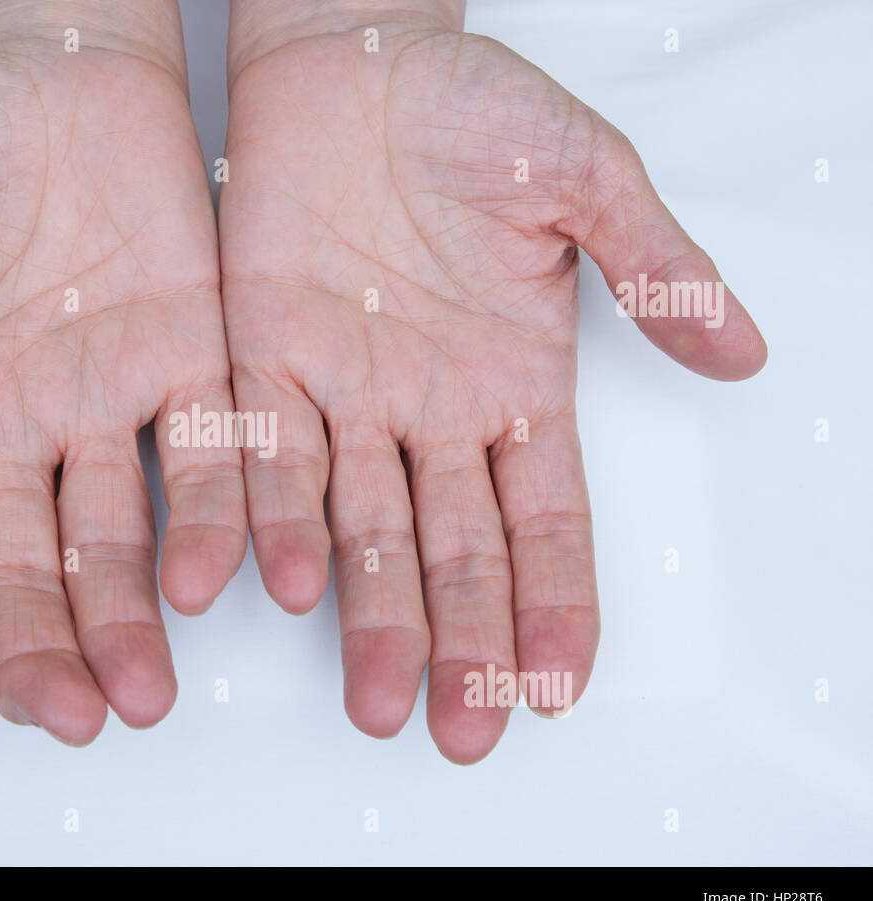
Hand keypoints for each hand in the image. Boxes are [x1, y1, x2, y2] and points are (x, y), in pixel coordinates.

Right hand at [0, 0, 245, 742]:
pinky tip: (210, 580)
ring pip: (116, 537)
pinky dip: (211, 515)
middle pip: (23, 567)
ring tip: (138, 694)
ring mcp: (106, 405)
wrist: (64, 69)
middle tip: (62, 717)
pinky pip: (204, 453)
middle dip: (38, 647)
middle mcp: (19, 428)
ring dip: (127, 617)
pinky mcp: (190, 365)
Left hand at [220, 1, 765, 761]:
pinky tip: (283, 585)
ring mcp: (344, 395)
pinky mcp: (262, 362)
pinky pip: (264, 454)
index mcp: (513, 383)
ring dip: (370, 613)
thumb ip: (653, 270)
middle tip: (461, 729)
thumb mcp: (583, 180)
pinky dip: (272, 518)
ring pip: (359, 526)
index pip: (543, 519)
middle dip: (459, 642)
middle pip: (450, 550)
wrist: (352, 60)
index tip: (558, 681)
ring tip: (378, 699)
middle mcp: (427, 410)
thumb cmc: (468, 110)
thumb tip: (742, 356)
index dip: (553, 600)